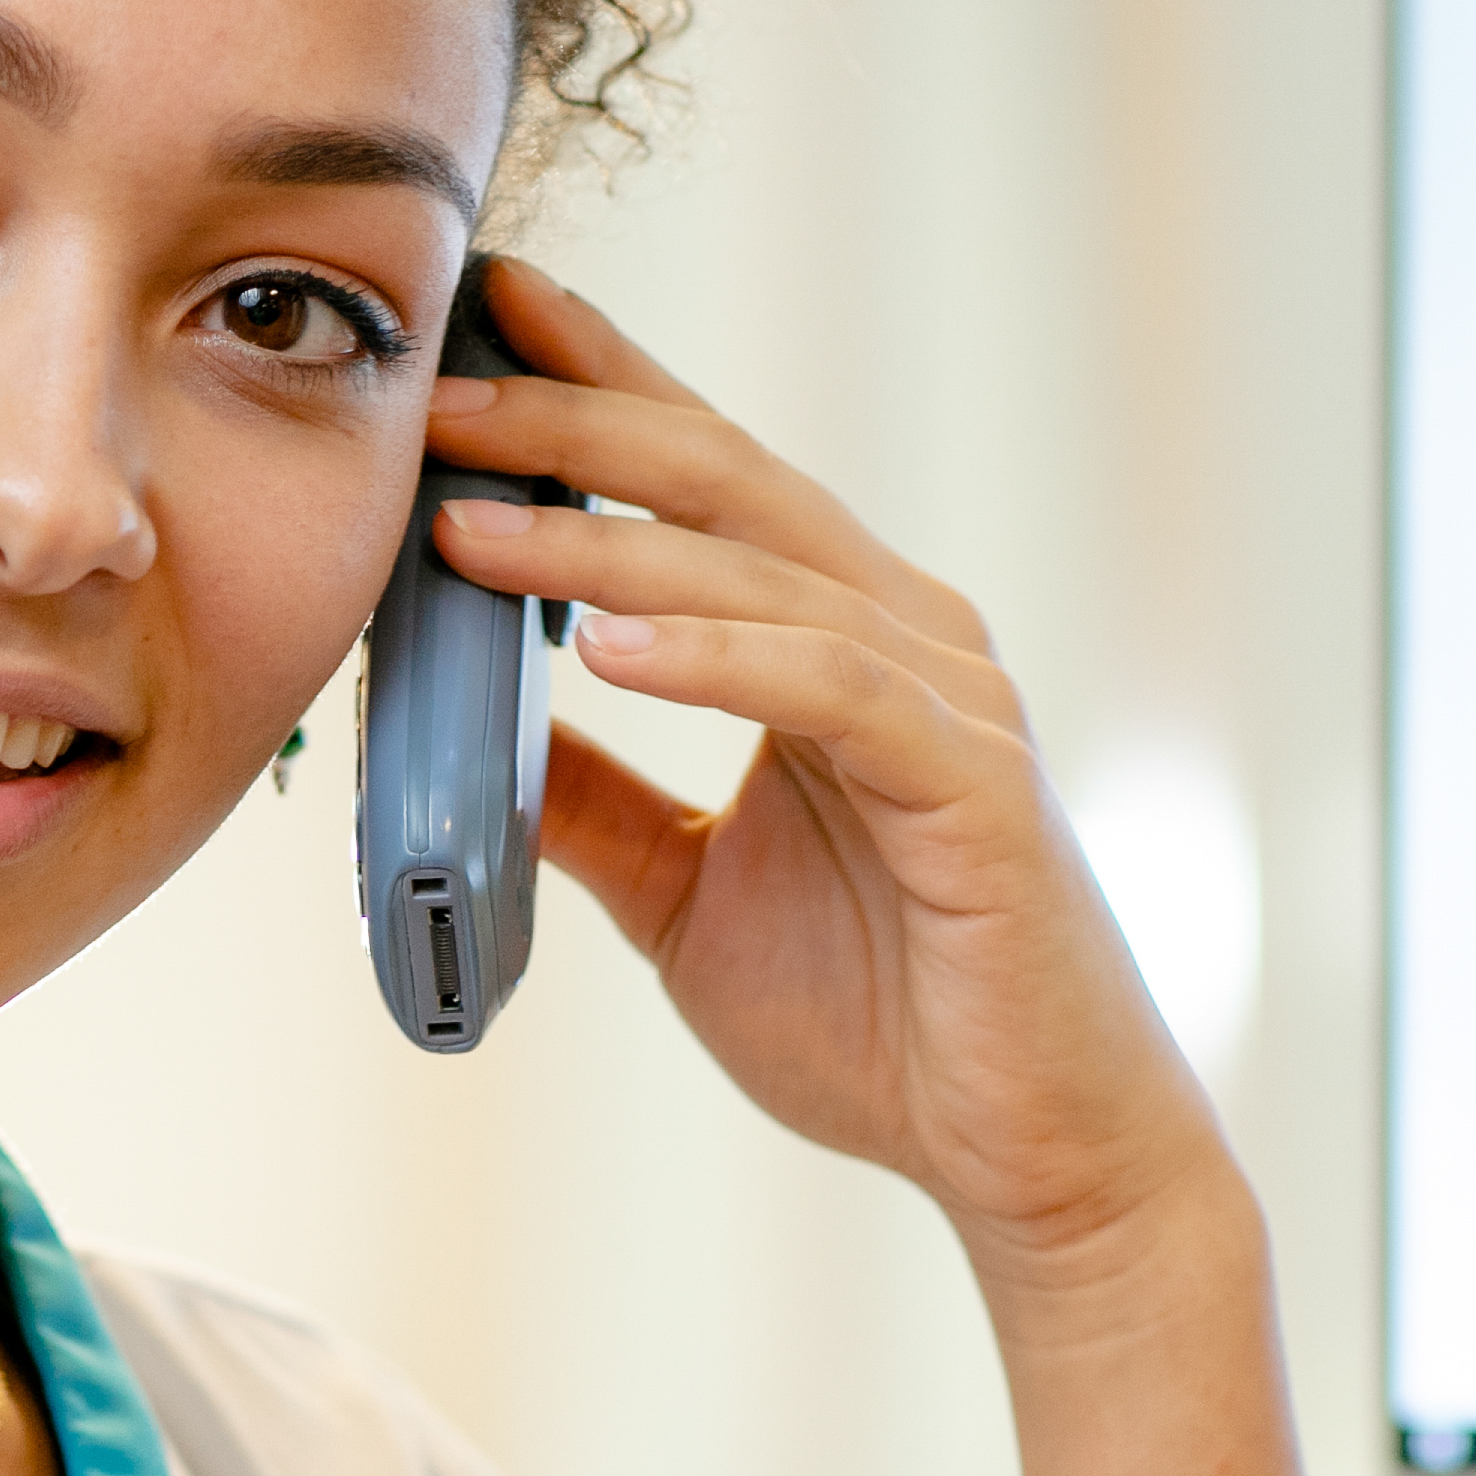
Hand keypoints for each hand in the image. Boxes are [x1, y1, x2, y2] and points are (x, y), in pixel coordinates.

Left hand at [419, 259, 1225, 1285]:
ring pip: (764, 572)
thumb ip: (591, 802)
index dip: (596, 386)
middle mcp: (903, 639)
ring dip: (603, 541)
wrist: (1035, 1157)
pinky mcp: (975, 785)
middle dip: (573, 423)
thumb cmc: (888, 1023)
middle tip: (440, 389)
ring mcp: (948, 701)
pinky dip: (716, 655)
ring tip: (471, 526)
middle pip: (725, 482)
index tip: (480, 318)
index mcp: (838, 642)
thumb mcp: (683, 895)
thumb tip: (460, 726)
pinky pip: (834, 686)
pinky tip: (604, 644)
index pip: (704, 481)